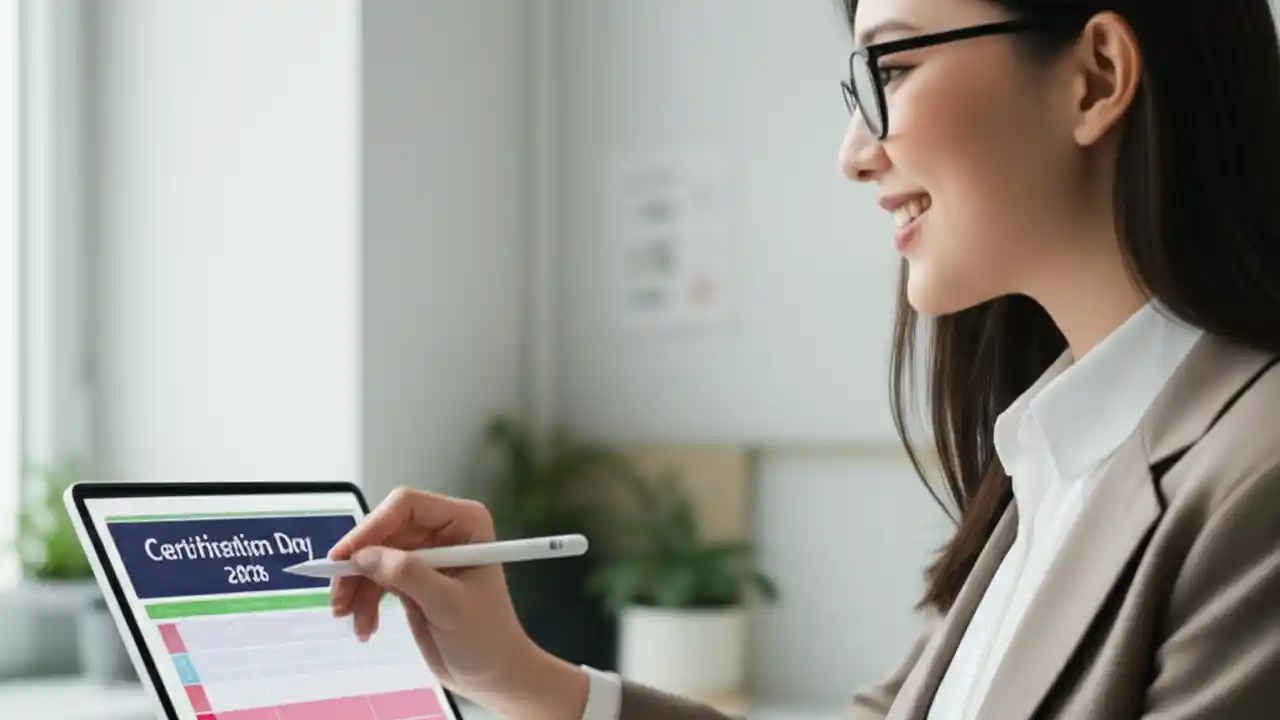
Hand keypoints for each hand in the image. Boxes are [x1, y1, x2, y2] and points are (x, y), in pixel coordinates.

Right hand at [328, 487, 588, 718]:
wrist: (491, 672)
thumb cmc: (486, 636)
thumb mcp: (449, 605)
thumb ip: (410, 575)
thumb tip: (366, 556)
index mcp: (464, 522)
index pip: (407, 505)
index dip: (373, 526)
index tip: (346, 557)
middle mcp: (443, 530)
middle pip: (384, 530)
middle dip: (358, 563)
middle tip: (338, 596)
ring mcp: (425, 554)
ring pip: (373, 556)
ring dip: (356, 587)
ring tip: (350, 619)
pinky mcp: (411, 578)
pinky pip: (374, 578)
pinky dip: (363, 600)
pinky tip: (365, 627)